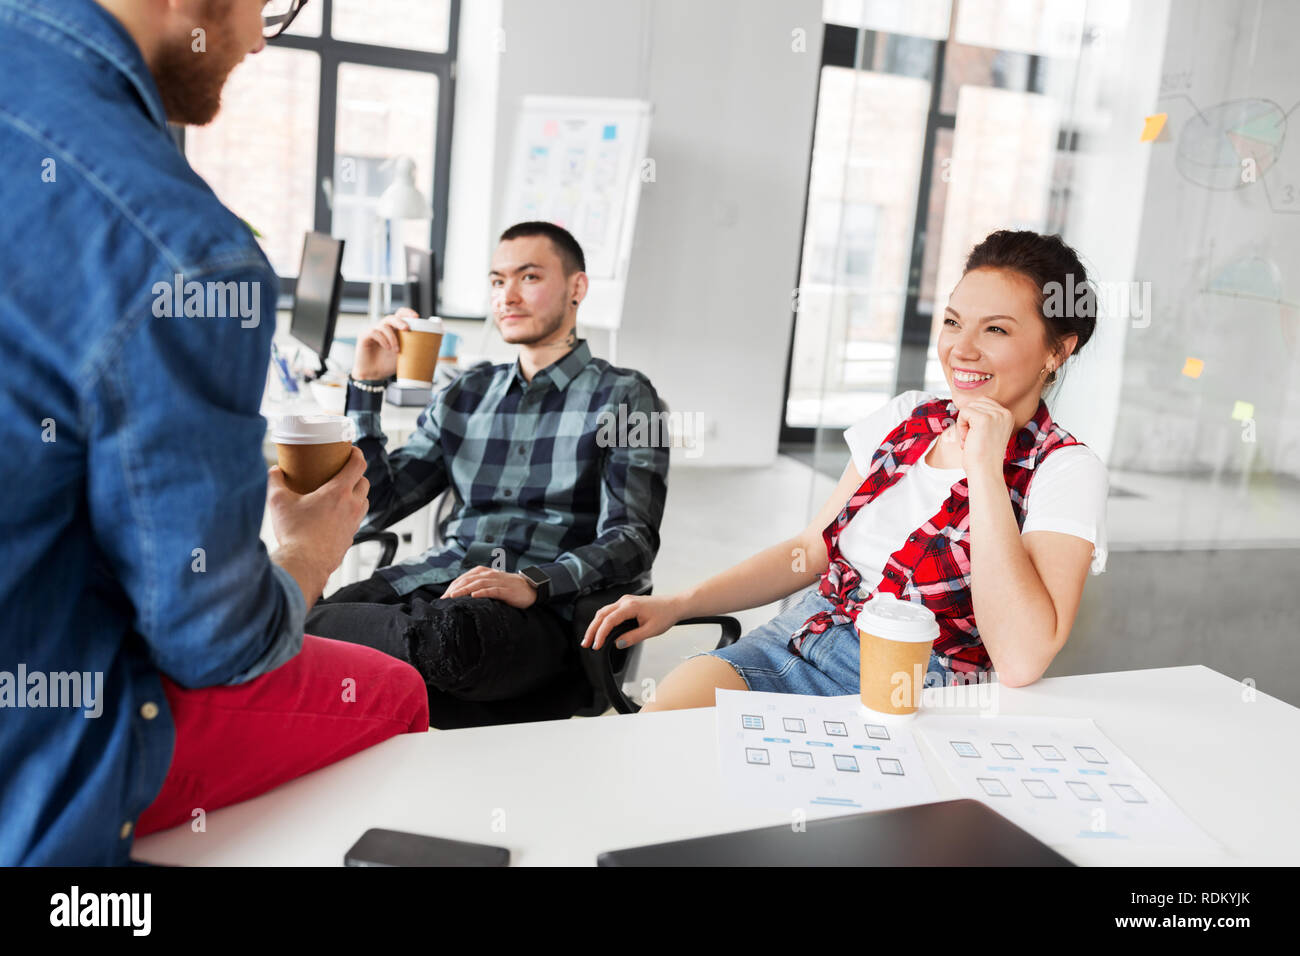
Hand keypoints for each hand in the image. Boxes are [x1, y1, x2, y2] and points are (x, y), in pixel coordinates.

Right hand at [268, 447, 369, 598]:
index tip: (352, 450)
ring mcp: (353, 524)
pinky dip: (350, 513)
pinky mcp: (350, 538)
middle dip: (356, 475)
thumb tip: (275, 470)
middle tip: (342, 472)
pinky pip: (356, 520)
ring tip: (340, 494)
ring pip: (364, 502)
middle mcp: (352, 506)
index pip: (358, 465)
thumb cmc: (294, 533)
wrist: (303, 565)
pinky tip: (335, 516)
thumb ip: (276, 481)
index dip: (357, 454)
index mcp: (339, 492)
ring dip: (356, 495)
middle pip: (364, 483)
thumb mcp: (278, 502)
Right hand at [352, 308, 414, 380]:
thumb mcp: (406, 355)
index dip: (407, 313)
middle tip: (407, 329)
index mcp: (394, 330)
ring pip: (384, 326)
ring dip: (393, 338)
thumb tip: (438, 344)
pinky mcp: (364, 336)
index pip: (400, 315)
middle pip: (391, 317)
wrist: (374, 376)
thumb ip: (417, 348)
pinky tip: (387, 348)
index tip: (416, 317)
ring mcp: (373, 331)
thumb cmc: (388, 365)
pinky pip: (374, 332)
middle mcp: (383, 328)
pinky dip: (383, 339)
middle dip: (400, 321)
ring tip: (396, 351)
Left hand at [440, 568, 537, 607]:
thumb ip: (477, 585)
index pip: (464, 578)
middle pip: (468, 580)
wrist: (529, 588)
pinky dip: (483, 592)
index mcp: (483, 572)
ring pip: (478, 584)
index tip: (443, 597)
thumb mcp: (490, 583)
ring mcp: (498, 582)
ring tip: (454, 597)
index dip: (452, 586)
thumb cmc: (507, 587)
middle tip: (444, 599)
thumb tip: (459, 595)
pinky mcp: (506, 590)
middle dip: (454, 589)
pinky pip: (493, 590)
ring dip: (464, 590)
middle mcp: (489, 575)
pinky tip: (474, 596)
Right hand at [581, 593, 684, 649]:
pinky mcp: (625, 603)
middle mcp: (625, 601)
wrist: (674, 605)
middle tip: (585, 643)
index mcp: (630, 606)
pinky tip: (599, 630)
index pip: (609, 620)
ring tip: (589, 639)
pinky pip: (609, 611)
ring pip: (603, 612)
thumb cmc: (665, 615)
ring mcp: (624, 601)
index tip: (596, 645)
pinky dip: (602, 621)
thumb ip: (633, 637)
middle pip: (601, 615)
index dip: (600, 634)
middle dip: (592, 630)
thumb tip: (618, 643)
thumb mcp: (651, 630)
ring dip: (595, 625)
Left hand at [944, 397, 1015, 476]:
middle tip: (972, 438)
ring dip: (964, 424)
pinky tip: (968, 439)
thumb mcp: (988, 431)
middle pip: (975, 403)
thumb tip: (968, 405)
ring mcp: (995, 415)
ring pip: (968, 408)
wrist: (985, 471)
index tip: (977, 435)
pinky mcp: (984, 419)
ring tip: (971, 440)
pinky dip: (961, 426)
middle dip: (968, 420)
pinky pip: (963, 413)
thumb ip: (984, 416)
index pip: (983, 402)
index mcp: (1007, 415)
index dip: (973, 418)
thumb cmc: (983, 456)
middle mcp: (1004, 413)